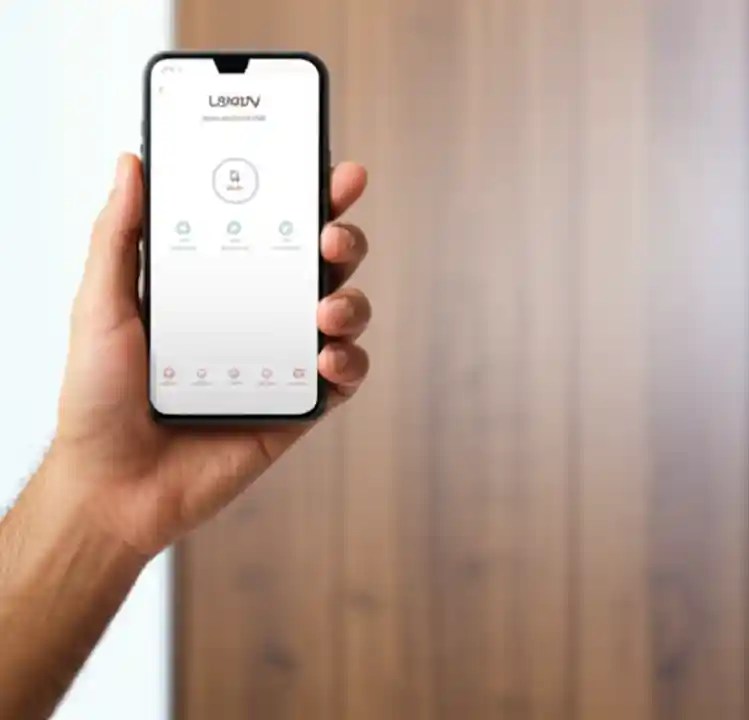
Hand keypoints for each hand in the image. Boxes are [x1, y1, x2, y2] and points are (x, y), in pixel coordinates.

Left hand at [46, 154, 371, 557]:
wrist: (113, 486)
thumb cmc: (98, 399)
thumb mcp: (100, 305)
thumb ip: (117, 234)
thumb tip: (132, 164)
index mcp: (217, 282)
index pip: (273, 226)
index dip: (309, 196)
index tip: (333, 172)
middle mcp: (258, 314)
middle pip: (321, 263)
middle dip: (342, 239)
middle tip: (332, 237)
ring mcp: (283, 360)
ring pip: (344, 313)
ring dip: (350, 302)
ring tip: (324, 311)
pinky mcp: (300, 406)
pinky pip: (345, 375)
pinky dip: (348, 361)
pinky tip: (326, 359)